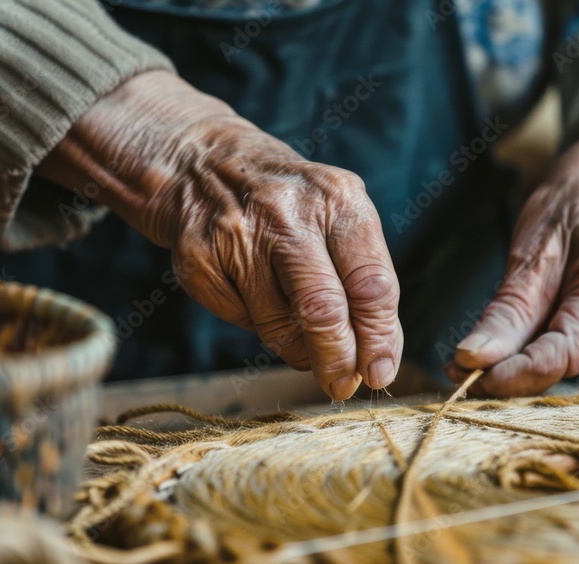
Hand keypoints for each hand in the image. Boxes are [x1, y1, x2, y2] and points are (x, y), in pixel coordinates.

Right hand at [37, 71, 401, 399]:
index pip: (372, 284)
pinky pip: (238, 317)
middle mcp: (289, 213)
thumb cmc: (291, 206)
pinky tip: (254, 296)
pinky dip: (254, 324)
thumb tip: (376, 360)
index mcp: (339, 200)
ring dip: (297, 349)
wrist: (201, 164)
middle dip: (338, 359)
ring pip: (277, 324)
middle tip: (342, 385)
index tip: (380, 372)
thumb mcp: (337, 218)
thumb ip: (362, 281)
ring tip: (302, 344)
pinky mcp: (199, 256)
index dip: (379, 338)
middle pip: (323, 309)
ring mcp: (238, 234)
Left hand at [446, 103, 578, 395]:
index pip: (565, 353)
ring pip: (562, 363)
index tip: (467, 377)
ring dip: (518, 361)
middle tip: (452, 369)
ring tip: (476, 352)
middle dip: (506, 371)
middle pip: (562, 364)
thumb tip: (473, 359)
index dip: (515, 374)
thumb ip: (510, 306)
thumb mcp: (537, 239)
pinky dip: (536, 349)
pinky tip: (516, 336)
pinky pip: (570, 353)